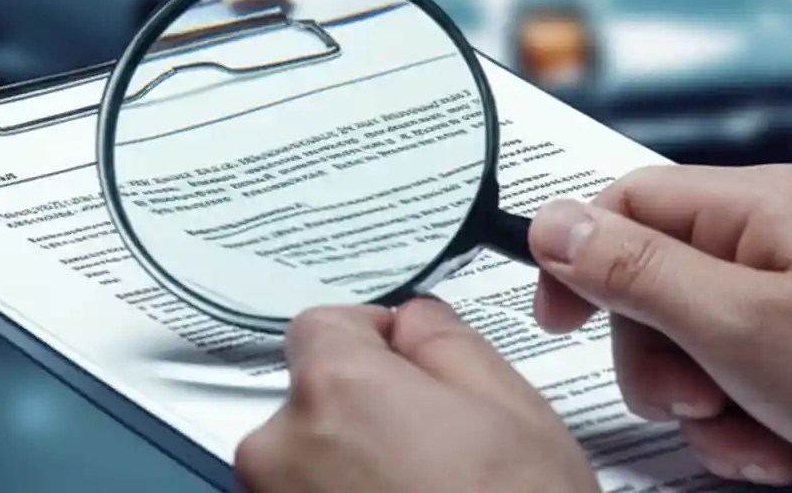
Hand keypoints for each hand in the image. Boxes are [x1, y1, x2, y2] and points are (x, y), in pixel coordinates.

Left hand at [235, 299, 598, 492]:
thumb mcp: (511, 408)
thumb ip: (445, 339)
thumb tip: (415, 321)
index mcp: (335, 390)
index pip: (322, 324)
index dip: (375, 338)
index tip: (407, 360)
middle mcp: (280, 454)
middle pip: (311, 400)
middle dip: (365, 411)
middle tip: (437, 448)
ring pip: (309, 465)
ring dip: (352, 470)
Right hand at [529, 164, 791, 485]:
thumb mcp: (740, 326)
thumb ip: (635, 273)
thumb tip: (554, 225)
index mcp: (756, 203)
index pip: (626, 201)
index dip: (577, 258)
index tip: (557, 315)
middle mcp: (779, 229)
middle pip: (657, 281)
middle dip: (663, 359)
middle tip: (695, 403)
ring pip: (700, 335)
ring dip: (710, 402)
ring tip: (757, 438)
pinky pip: (748, 362)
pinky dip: (752, 412)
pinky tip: (786, 445)